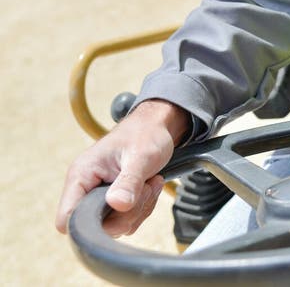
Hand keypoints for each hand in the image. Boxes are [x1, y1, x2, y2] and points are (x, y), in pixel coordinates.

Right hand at [55, 99, 189, 236]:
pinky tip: (150, 187)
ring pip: (116, 226)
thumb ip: (129, 181)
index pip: (67, 218)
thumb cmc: (145, 134)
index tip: (120, 210)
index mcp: (81, 175)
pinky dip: (143, 208)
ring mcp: (100, 198)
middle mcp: (86, 189)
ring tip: (149, 183)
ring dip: (139, 209)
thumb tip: (117, 205)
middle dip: (128, 213)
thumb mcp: (140, 155)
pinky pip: (127, 222)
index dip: (88, 226)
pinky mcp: (114, 204)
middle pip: (98, 227)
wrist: (156, 128)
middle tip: (146, 187)